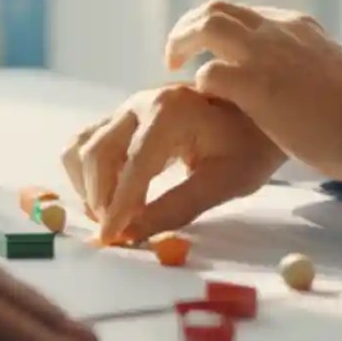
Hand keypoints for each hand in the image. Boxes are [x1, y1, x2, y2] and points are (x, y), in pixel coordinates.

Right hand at [61, 84, 285, 243]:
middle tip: (117, 233)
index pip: (134, 162)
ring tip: (111, 216)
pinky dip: (86, 173)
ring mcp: (127, 108)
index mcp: (171, 110)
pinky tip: (108, 198)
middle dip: (101, 197)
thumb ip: (180, 205)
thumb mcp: (226, 180)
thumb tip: (132, 232)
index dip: (120, 203)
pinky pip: (86, 142)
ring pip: (83, 146)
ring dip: (88, 185)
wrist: (258, 114)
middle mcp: (141, 102)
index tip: (111, 237)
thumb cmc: (249, 147)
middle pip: (98, 152)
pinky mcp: (121, 118)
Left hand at [165, 0, 341, 183]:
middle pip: (217, 8)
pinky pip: (209, 74)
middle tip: (175, 54)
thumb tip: (297, 83)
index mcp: (299, 26)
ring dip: (181, 41)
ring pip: (206, 24)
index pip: (245, 13)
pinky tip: (199, 104)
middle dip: (188, 26)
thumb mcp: (333, 73)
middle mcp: (280, 29)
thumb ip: (308, 67)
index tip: (210, 52)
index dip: (219, 31)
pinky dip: (199, 87)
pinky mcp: (257, 85)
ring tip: (171, 65)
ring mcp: (267, 53)